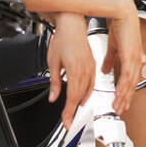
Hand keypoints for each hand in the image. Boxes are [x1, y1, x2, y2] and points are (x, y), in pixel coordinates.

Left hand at [45, 12, 95, 129]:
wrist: (72, 24)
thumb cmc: (62, 39)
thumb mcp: (53, 63)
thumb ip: (55, 83)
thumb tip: (53, 97)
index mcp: (75, 71)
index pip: (71, 98)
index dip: (68, 112)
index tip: (66, 121)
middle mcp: (85, 71)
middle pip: (80, 97)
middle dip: (73, 111)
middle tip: (68, 122)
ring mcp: (90, 68)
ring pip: (87, 91)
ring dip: (81, 103)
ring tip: (75, 112)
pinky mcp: (92, 64)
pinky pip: (92, 83)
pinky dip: (88, 92)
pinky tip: (84, 97)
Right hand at [100, 3, 143, 114]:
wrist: (122, 13)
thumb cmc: (120, 27)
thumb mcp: (113, 47)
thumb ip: (110, 59)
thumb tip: (105, 70)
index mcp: (134, 59)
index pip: (131, 81)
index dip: (126, 93)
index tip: (121, 103)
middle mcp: (137, 61)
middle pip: (132, 86)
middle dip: (125, 100)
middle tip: (119, 111)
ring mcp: (135, 59)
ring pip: (130, 83)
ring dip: (123, 96)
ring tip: (117, 106)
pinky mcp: (131, 55)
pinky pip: (128, 75)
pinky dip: (123, 86)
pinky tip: (118, 94)